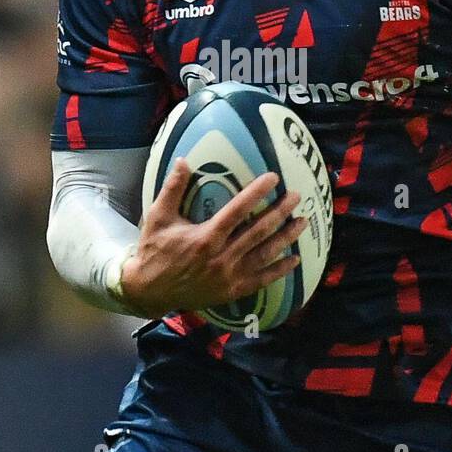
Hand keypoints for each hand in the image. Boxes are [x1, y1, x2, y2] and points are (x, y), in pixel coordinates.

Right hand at [119, 159, 307, 320]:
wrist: (149, 291)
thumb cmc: (155, 251)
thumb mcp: (158, 218)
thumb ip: (172, 189)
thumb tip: (182, 160)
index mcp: (206, 237)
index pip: (237, 210)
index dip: (257, 193)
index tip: (273, 178)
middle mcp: (222, 257)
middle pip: (258, 231)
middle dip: (280, 212)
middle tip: (296, 196)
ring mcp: (229, 277)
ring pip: (265, 254)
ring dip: (286, 238)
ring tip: (302, 222)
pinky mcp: (232, 291)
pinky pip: (261, 280)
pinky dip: (279, 270)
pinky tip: (295, 260)